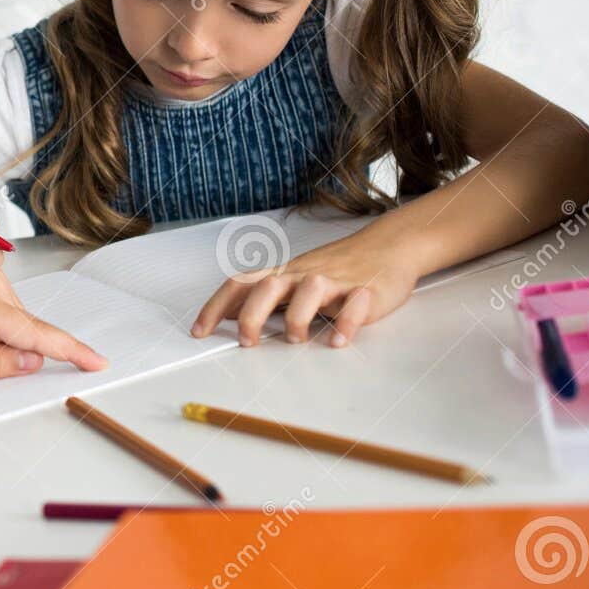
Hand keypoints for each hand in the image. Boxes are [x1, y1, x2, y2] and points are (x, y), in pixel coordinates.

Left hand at [191, 232, 421, 347]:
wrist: (389, 246)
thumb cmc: (338, 267)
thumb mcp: (295, 278)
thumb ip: (266, 296)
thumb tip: (229, 313)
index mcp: (284, 274)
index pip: (240, 284)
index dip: (215, 306)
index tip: (199, 331)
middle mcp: (304, 275)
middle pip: (269, 286)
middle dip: (252, 315)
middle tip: (247, 342)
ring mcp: (335, 281)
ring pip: (310, 290)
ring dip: (298, 317)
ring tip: (296, 340)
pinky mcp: (366, 291)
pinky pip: (354, 305)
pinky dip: (345, 324)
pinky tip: (338, 341)